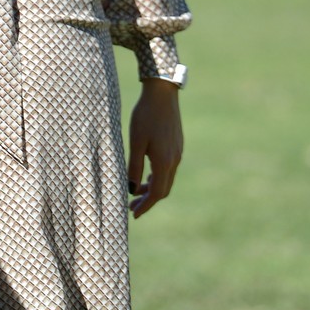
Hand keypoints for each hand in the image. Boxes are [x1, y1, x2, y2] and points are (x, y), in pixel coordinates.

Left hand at [127, 79, 182, 217]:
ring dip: (152, 189)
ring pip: (166, 179)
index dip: (146, 206)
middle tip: (131, 207)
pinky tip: (146, 175)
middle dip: (148, 200)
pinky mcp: (177, 145)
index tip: (133, 215)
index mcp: (164, 162)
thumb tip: (132, 189)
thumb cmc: (145, 116)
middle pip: (163, 189)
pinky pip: (168, 169)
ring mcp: (178, 152)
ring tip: (136, 192)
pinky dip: (157, 177)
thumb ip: (133, 167)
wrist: (162, 94)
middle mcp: (175, 160)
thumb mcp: (136, 142)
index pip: (157, 193)